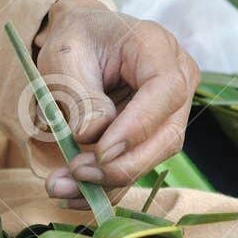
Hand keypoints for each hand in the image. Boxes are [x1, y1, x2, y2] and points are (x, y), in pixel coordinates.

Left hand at [33, 0, 198, 205]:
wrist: (79, 41)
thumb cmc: (74, 40)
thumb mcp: (66, 55)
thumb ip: (80, 93)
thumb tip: (91, 135)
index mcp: (158, 49)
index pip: (165, 92)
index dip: (137, 127)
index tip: (100, 151)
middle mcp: (177, 82)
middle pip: (167, 136)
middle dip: (122, 164)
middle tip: (77, 173)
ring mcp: (169, 113)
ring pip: (150, 159)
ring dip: (106, 182)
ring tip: (60, 187)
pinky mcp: (152, 138)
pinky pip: (134, 168)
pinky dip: (104, 188)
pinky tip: (71, 197)